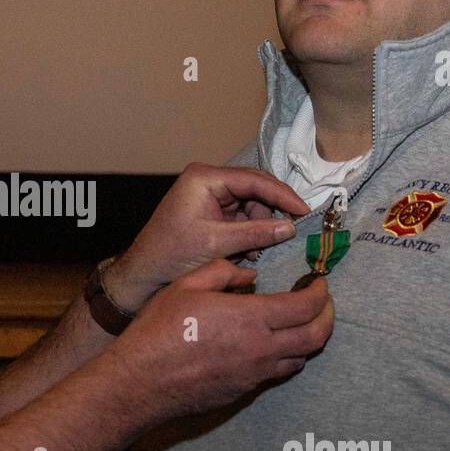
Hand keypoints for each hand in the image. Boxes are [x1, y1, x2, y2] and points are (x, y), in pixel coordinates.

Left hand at [104, 163, 309, 309]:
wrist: (145, 272)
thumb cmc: (171, 254)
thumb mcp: (217, 244)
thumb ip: (255, 233)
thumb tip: (289, 227)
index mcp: (204, 178)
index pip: (253, 179)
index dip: (282, 194)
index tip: (304, 209)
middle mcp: (207, 181)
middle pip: (254, 190)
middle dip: (270, 213)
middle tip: (288, 231)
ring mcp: (208, 196)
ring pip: (250, 205)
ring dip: (259, 227)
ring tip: (256, 251)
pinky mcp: (210, 211)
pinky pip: (240, 217)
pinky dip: (249, 233)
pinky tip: (249, 251)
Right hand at [107, 259, 333, 422]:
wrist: (141, 382)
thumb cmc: (159, 331)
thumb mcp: (186, 285)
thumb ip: (223, 272)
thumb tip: (248, 276)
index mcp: (251, 318)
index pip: (306, 306)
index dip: (320, 292)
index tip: (319, 282)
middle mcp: (261, 349)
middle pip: (316, 336)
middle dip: (328, 316)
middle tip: (323, 302)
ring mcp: (254, 374)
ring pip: (301, 358)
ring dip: (308, 338)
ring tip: (299, 322)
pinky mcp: (244, 390)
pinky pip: (277, 373)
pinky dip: (285, 356)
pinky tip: (270, 344)